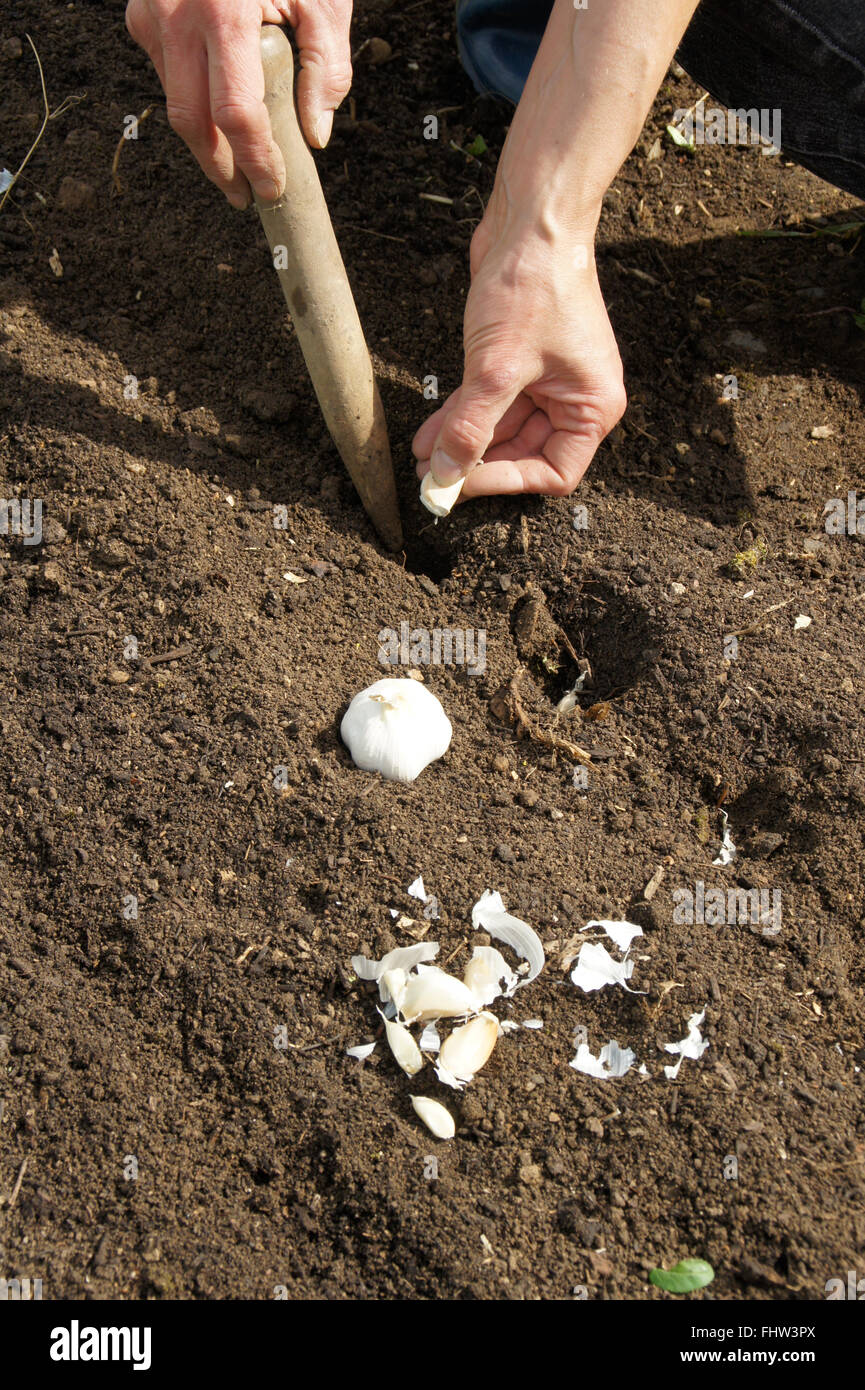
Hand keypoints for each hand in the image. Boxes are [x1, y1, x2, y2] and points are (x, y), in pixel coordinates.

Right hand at [125, 0, 352, 207]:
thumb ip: (325, 68)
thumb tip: (314, 135)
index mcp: (225, 13)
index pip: (235, 114)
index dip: (254, 161)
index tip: (271, 188)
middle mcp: (178, 15)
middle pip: (193, 122)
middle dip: (221, 168)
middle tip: (248, 194)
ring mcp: (152, 14)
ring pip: (174, 103)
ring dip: (206, 141)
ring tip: (238, 163)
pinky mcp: (142, 14)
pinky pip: (165, 74)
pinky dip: (192, 99)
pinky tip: (218, 107)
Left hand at [413, 213, 626, 499]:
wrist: (532, 221)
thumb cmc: (535, 285)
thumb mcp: (497, 368)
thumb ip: (471, 427)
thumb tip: (446, 475)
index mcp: (593, 407)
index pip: (554, 472)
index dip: (506, 480)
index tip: (462, 483)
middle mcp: (576, 398)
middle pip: (525, 454)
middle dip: (477, 463)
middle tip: (433, 477)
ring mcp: (548, 379)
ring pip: (502, 428)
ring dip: (462, 442)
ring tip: (422, 458)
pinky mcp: (520, 360)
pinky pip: (491, 402)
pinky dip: (461, 416)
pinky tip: (429, 432)